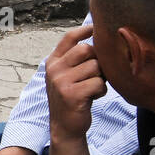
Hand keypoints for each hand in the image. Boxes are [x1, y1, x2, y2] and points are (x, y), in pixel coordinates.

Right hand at [44, 24, 105, 141]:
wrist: (64, 126)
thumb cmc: (72, 97)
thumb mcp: (66, 75)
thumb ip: (76, 59)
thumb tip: (99, 39)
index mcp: (53, 62)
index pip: (69, 38)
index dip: (85, 30)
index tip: (96, 28)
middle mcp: (54, 69)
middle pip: (86, 49)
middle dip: (97, 60)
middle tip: (97, 73)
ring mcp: (61, 82)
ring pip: (95, 67)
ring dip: (100, 78)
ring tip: (93, 88)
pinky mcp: (71, 95)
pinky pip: (98, 83)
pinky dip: (101, 90)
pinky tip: (94, 96)